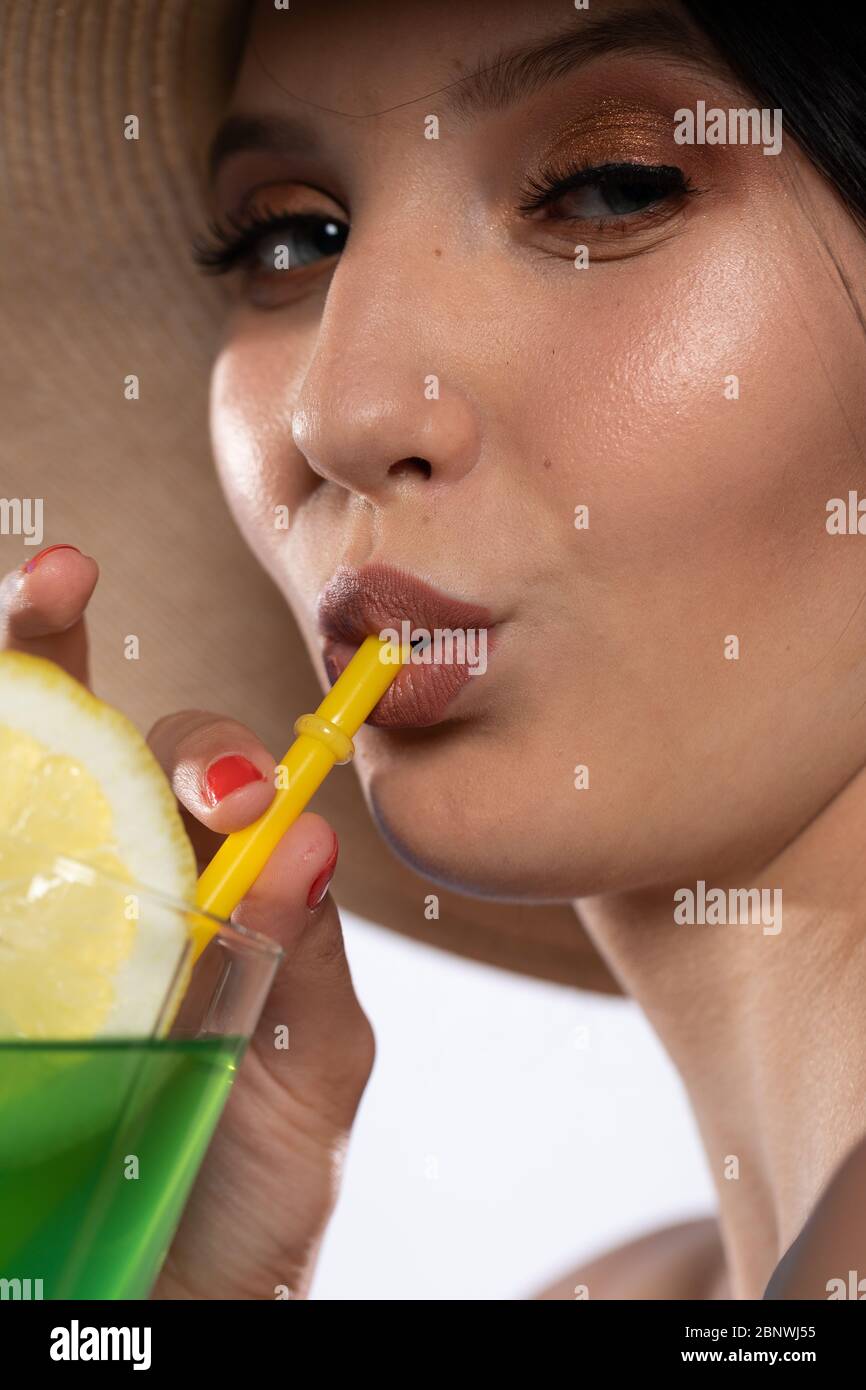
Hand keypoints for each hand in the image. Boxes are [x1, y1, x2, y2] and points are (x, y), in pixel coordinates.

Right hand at [0, 544, 374, 1298]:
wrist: (160, 1294)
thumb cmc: (243, 1186)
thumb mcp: (301, 1073)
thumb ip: (302, 965)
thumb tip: (305, 844)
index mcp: (201, 879)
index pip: (199, 771)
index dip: (214, 754)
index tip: (236, 793)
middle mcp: (97, 865)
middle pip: (71, 721)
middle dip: (50, 636)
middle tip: (58, 581)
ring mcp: (18, 896)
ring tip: (19, 599)